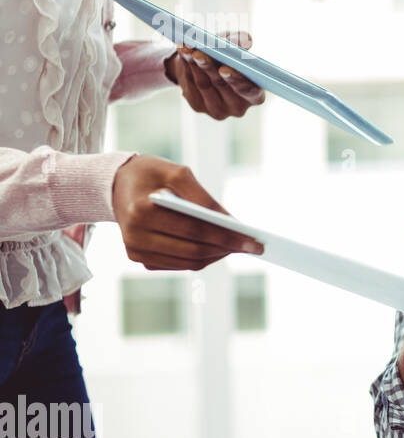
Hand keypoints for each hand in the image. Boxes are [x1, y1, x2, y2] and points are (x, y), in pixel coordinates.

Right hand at [111, 154, 263, 269]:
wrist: (116, 184)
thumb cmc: (151, 174)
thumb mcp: (178, 173)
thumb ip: (204, 198)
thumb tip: (231, 224)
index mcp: (142, 210)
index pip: (194, 230)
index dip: (227, 237)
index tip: (254, 241)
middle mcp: (135, 235)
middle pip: (193, 250)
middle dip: (227, 248)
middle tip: (253, 246)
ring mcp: (135, 250)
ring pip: (188, 262)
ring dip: (217, 255)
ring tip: (239, 246)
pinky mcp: (139, 257)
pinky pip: (178, 264)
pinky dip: (202, 258)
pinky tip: (219, 248)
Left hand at [165, 30, 265, 118]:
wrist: (202, 65)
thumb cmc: (225, 55)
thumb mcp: (233, 43)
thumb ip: (241, 41)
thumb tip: (244, 41)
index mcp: (255, 94)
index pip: (250, 90)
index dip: (238, 80)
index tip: (224, 69)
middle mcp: (238, 107)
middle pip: (222, 86)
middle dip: (209, 68)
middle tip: (198, 54)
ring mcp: (218, 110)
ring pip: (204, 84)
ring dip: (194, 64)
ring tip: (186, 48)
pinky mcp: (198, 107)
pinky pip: (191, 86)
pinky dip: (186, 68)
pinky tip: (183, 55)